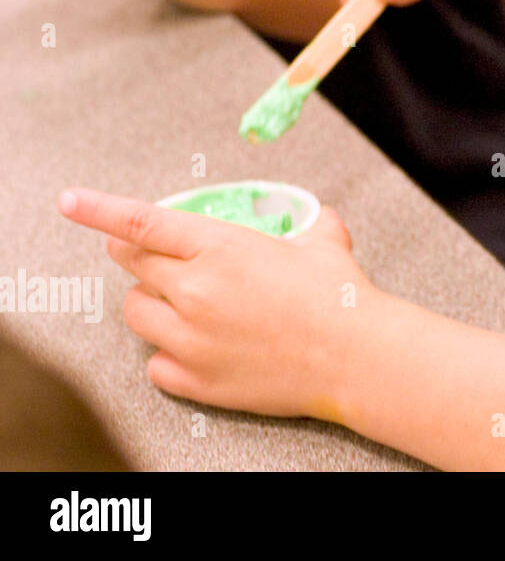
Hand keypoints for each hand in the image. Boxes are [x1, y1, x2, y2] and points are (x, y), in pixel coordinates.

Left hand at [57, 187, 379, 420]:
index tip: (71, 203)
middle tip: (154, 255)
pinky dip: (169, 353)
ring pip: (137, 313)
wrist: (355, 357)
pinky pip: (156, 363)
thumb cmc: (341, 298)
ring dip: (152, 302)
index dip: (99, 210)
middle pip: (134, 265)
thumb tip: (312, 218)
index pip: (142, 222)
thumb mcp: (325, 241)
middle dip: (137, 254)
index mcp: (222, 248)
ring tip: (184, 303)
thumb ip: (307, 222)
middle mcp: (196, 291)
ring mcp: (191, 339)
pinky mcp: (197, 379)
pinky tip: (196, 346)